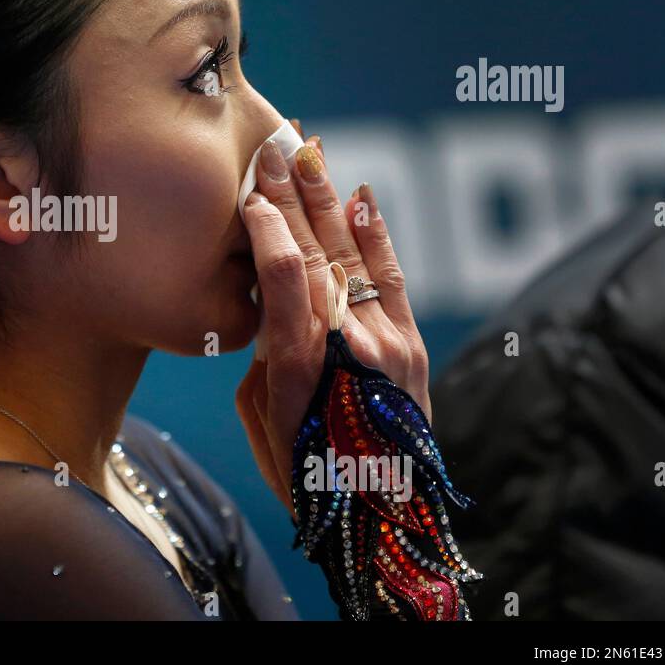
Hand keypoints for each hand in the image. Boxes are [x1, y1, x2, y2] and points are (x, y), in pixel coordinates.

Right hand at [234, 132, 429, 518]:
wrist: (384, 517)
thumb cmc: (307, 474)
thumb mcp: (262, 422)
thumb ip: (268, 356)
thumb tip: (278, 312)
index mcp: (299, 368)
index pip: (283, 273)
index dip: (268, 225)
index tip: (252, 188)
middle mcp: (348, 345)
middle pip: (318, 252)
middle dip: (293, 197)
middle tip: (276, 148)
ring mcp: (388, 342)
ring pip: (353, 255)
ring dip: (330, 202)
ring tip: (311, 155)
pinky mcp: (413, 347)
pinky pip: (392, 278)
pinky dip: (375, 236)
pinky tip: (361, 199)